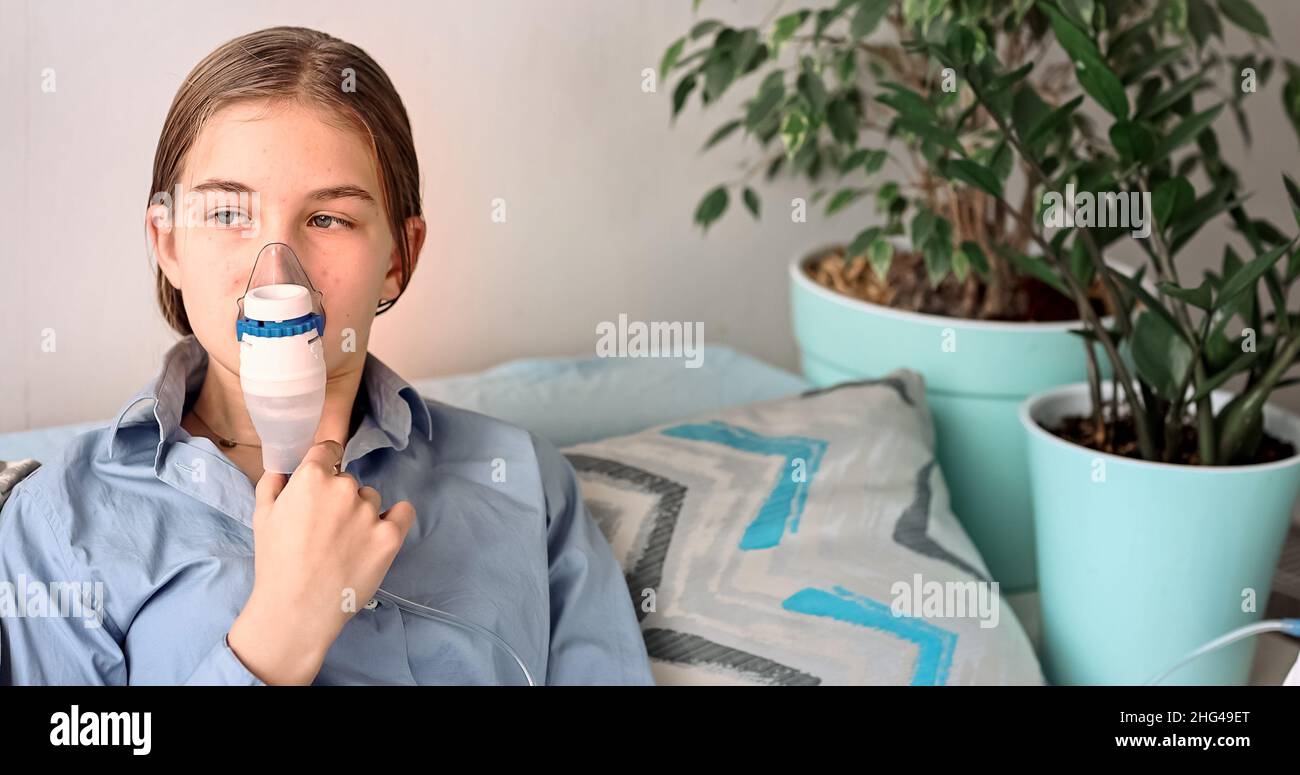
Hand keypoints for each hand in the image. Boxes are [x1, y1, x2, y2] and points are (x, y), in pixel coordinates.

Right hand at [227, 440, 415, 683]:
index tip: (322, 485)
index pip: (328, 449)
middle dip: (339, 499)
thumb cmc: (275, 564)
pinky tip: (379, 536)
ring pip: (371, 499)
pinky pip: (403, 512)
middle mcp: (344, 488)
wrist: (297, 610)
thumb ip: (273, 482)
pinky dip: (395, 520)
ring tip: (345, 545)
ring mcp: (369, 512)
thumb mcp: (261, 516)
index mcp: (311, 478)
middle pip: (348, 481)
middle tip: (325, 531)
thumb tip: (286, 467)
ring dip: (362, 514)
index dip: (325, 467)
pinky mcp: (390, 536)